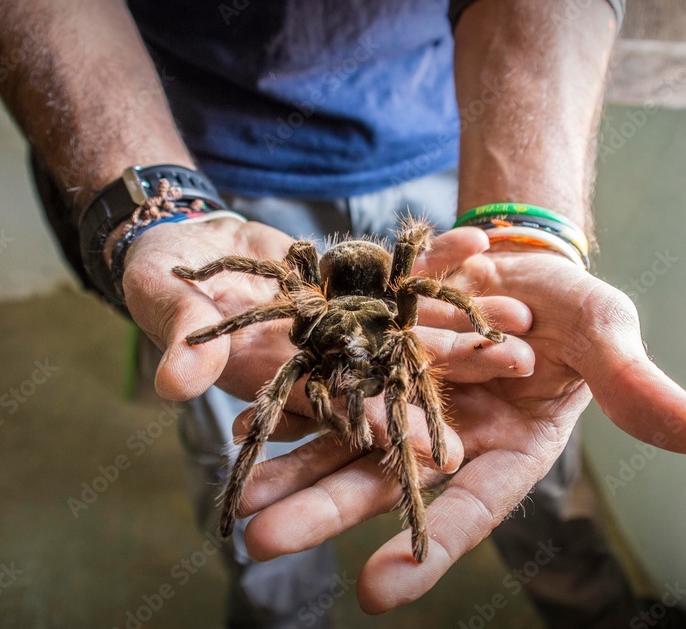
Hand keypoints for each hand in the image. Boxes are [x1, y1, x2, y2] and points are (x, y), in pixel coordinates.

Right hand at [120, 219, 536, 469]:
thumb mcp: (166, 309)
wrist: (178, 244)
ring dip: (465, 314)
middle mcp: (322, 357)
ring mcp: (342, 319)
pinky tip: (479, 242)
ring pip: (410, 322)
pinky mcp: (351, 282)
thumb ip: (182, 343)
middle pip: (396, 368)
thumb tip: (174, 383)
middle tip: (520, 364)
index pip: (340, 411)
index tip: (447, 444)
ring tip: (524, 312)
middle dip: (458, 367)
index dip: (391, 424)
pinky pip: (398, 270)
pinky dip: (434, 256)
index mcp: (282, 381)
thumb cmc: (161, 285)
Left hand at [234, 229, 685, 612]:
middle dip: (324, 509)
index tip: (381, 591)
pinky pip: (331, 382)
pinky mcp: (376, 358)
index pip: (468, 507)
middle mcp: (446, 435)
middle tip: (262, 539)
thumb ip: (641, 390)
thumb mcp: (610, 340)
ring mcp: (405, 398)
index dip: (430, 547)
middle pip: (382, 480)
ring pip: (343, 439)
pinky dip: (293, 400)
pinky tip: (242, 419)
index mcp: (507, 449)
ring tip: (234, 492)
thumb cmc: (576, 309)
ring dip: (289, 464)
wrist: (522, 259)